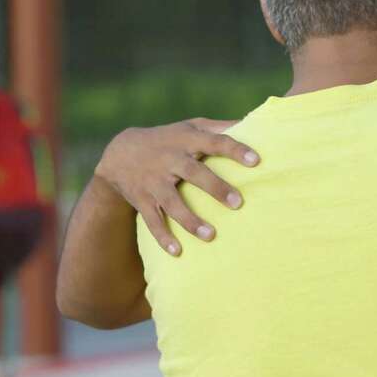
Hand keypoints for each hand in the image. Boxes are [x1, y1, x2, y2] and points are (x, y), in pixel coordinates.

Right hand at [94, 119, 258, 256]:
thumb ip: (219, 127)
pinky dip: (163, 236)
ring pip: (172, 202)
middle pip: (193, 173)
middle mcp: (169, 160)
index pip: (213, 142)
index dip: (234, 149)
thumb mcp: (190, 127)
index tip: (255, 160)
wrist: (120, 152)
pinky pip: (152, 220)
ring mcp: (154, 181)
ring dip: (190, 220)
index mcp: (185, 141)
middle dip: (215, 188)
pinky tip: (177, 252)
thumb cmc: (168, 139)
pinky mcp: (142, 200)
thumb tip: (253, 124)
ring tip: (210, 235)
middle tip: (238, 203)